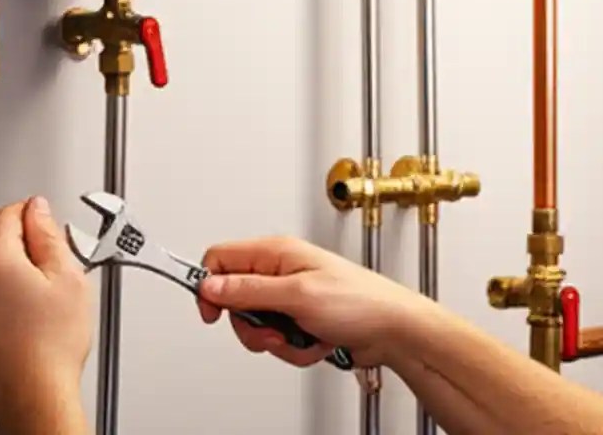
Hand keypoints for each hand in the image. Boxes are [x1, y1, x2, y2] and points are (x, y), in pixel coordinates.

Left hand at [0, 197, 92, 434]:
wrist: (33, 398)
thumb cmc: (50, 348)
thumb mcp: (68, 277)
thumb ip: (49, 234)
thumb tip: (37, 213)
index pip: (6, 213)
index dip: (31, 213)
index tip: (44, 221)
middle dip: (18, 246)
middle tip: (49, 267)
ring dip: (3, 274)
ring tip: (37, 300)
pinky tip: (21, 320)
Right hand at [196, 236, 430, 367]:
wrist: (393, 330)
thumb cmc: (360, 302)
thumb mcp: (297, 295)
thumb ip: (249, 291)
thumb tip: (211, 285)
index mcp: (276, 252)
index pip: (221, 259)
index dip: (209, 286)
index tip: (212, 312)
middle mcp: (280, 271)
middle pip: (235, 300)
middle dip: (253, 325)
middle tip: (273, 331)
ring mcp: (290, 297)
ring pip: (257, 326)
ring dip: (278, 341)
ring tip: (301, 337)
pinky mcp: (300, 320)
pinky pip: (279, 341)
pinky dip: (296, 349)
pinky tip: (316, 342)